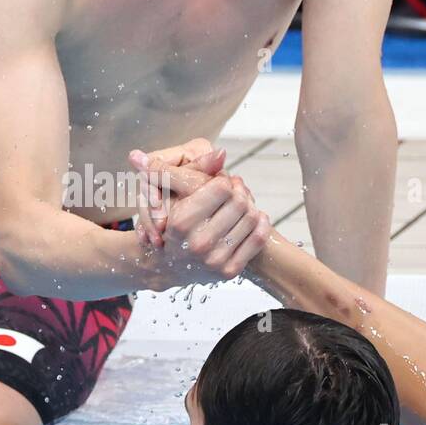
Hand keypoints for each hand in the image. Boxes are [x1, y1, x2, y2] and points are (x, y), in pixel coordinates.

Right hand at [129, 155, 269, 288]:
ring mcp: (216, 260)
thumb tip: (170, 153)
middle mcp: (199, 243)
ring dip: (250, 206)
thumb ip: (175, 172)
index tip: (220, 182)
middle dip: (239, 191)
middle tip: (234, 190)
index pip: (221, 187)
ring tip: (240, 204)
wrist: (168, 267)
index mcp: (181, 222)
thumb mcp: (165, 197)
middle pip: (240, 201)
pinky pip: (259, 238)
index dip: (223, 180)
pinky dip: (260, 223)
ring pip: (252, 217)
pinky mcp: (230, 271)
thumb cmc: (169, 226)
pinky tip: (251, 218)